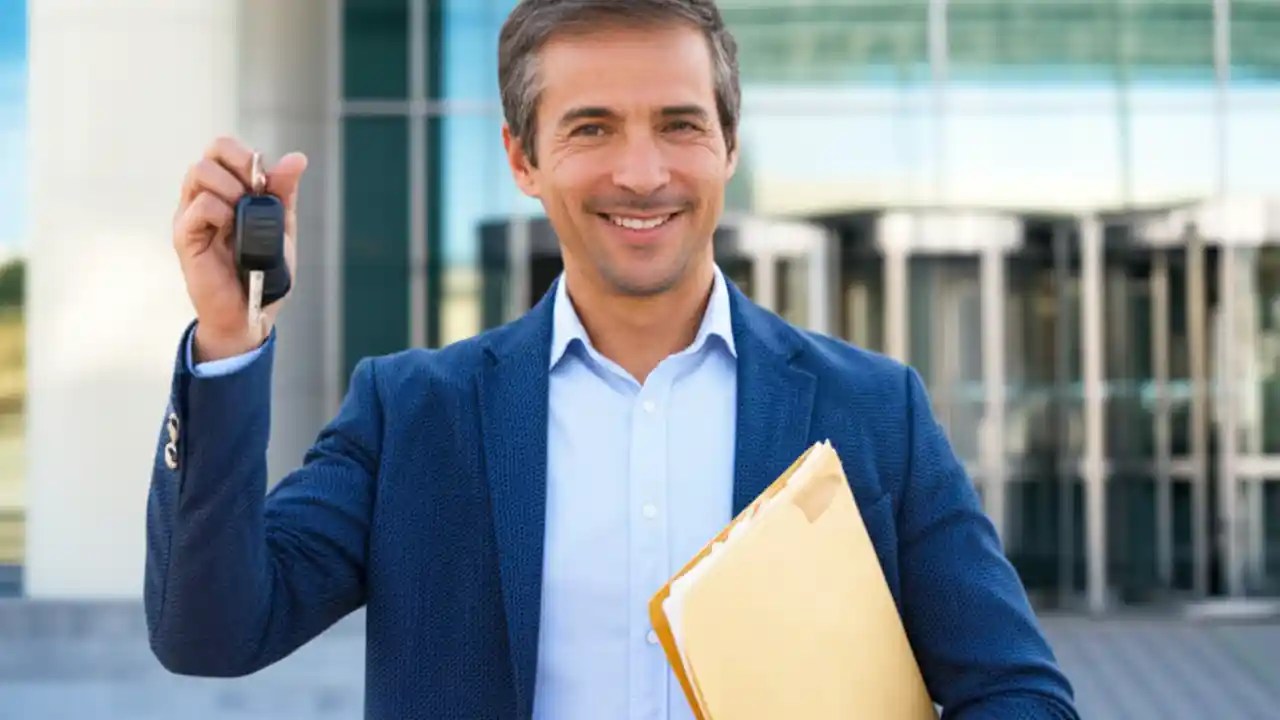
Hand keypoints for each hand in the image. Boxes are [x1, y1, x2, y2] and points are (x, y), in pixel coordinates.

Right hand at [173, 137, 307, 361]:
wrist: (252, 313)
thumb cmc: (263, 271)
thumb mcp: (281, 227)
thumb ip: (284, 193)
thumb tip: (297, 158)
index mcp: (224, 191)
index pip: (224, 148)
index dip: (246, 155)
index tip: (266, 181)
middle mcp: (203, 197)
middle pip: (210, 153)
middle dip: (240, 165)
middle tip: (256, 193)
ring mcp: (191, 216)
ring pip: (200, 172)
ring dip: (231, 187)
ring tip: (244, 216)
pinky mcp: (185, 237)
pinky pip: (199, 206)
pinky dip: (222, 212)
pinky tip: (232, 232)